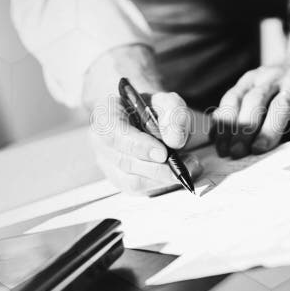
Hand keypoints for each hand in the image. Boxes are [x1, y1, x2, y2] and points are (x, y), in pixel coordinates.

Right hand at [89, 91, 204, 195]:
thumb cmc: (151, 108)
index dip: (139, 146)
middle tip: (186, 165)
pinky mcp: (120, 180)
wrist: (142, 117)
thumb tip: (175, 140)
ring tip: (188, 168)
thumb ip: (173, 113)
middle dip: (159, 168)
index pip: (116, 134)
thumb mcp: (166, 100)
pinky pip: (140, 190)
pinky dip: (162, 185)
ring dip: (163, 179)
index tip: (163, 153)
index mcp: (106, 116)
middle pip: (125, 162)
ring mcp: (108, 165)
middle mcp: (101, 143)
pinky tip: (179, 175)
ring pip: (132, 181)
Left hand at [213, 65, 289, 157]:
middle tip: (237, 152)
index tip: (222, 147)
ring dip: (268, 128)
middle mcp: (272, 77)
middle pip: (254, 102)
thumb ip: (241, 110)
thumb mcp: (258, 89)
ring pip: (280, 105)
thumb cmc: (281, 85)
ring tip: (259, 148)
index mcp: (252, 79)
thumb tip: (218, 139)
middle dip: (243, 128)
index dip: (226, 124)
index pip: (233, 99)